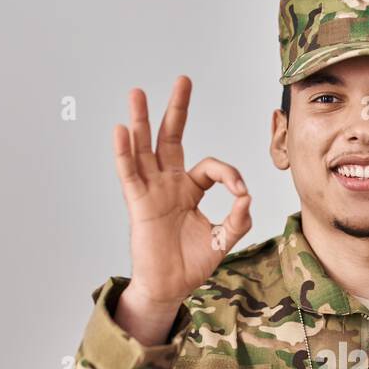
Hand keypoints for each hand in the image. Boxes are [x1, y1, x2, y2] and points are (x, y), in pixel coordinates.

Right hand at [112, 78, 251, 314]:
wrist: (169, 288)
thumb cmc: (191, 264)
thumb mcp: (222, 241)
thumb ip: (237, 220)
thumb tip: (247, 197)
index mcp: (190, 190)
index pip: (211, 168)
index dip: (229, 175)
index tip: (241, 193)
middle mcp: (169, 184)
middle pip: (170, 139)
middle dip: (177, 110)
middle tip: (183, 80)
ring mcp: (152, 191)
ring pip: (145, 149)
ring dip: (141, 121)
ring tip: (137, 93)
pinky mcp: (138, 203)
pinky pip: (130, 174)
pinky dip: (124, 152)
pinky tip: (121, 130)